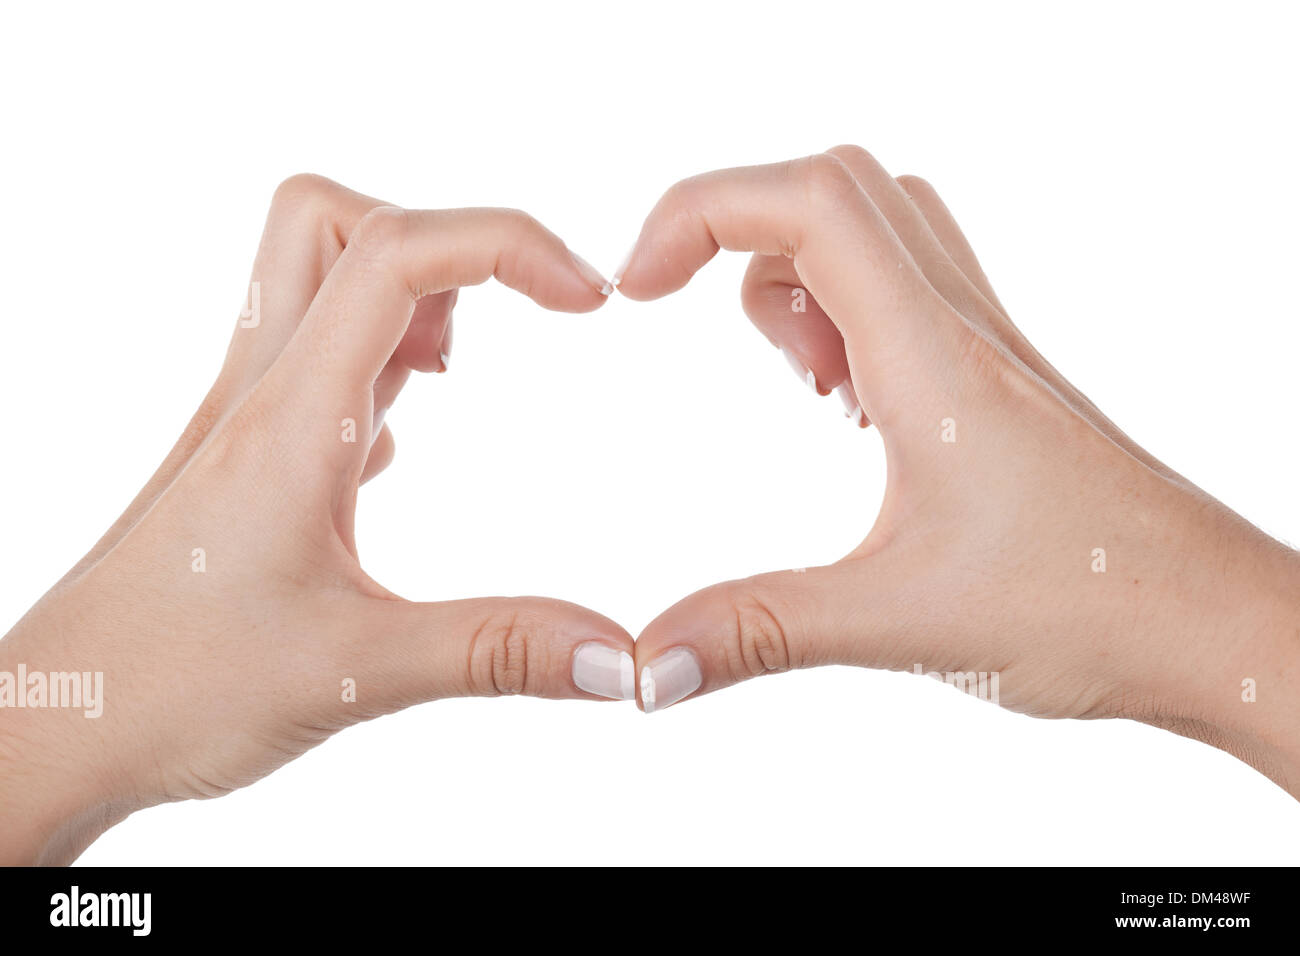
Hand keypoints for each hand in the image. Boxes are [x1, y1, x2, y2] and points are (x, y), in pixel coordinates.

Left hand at [0, 176, 632, 863]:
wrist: (51, 730)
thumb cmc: (170, 691)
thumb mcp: (357, 675)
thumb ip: (499, 653)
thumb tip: (621, 659)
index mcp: (291, 419)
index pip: (398, 252)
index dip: (509, 243)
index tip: (589, 301)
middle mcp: (261, 396)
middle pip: (335, 222)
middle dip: (444, 241)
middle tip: (511, 321)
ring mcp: (245, 424)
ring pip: (318, 284)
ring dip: (408, 298)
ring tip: (460, 375)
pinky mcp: (243, 461)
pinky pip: (310, 362)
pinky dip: (376, 363)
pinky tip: (398, 439)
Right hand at [617, 147, 1299, 796]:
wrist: (1214, 622)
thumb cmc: (1096, 602)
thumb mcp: (901, 619)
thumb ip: (760, 633)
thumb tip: (645, 666)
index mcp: (929, 355)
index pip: (804, 201)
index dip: (698, 213)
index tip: (637, 289)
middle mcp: (960, 326)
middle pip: (834, 187)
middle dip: (738, 233)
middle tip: (700, 323)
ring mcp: (983, 346)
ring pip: (874, 229)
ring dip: (799, 278)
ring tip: (801, 384)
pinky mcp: (993, 382)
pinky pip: (906, 288)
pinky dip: (847, 314)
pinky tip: (849, 408)